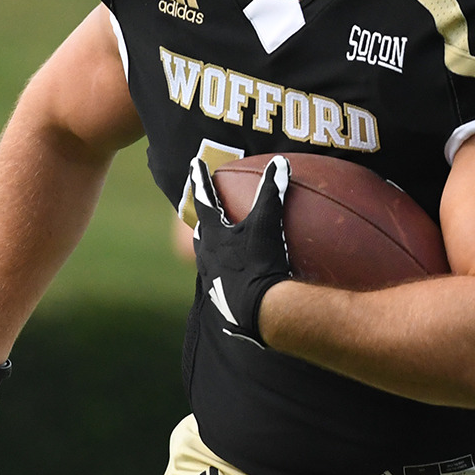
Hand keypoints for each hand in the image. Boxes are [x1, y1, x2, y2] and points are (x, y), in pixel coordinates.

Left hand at [190, 155, 292, 347]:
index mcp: (213, 235)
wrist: (258, 311)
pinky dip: (225, 270)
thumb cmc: (260, 264)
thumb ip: (273, 192)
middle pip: (201, 232)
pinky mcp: (222, 298)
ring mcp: (212, 279)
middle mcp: (206, 256)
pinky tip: (236, 275)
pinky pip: (219, 278)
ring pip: (206, 257)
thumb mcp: (267, 225)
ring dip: (210, 246)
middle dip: (202, 219)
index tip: (195, 164)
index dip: (201, 180)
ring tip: (217, 243)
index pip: (204, 199)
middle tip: (204, 211)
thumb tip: (279, 163)